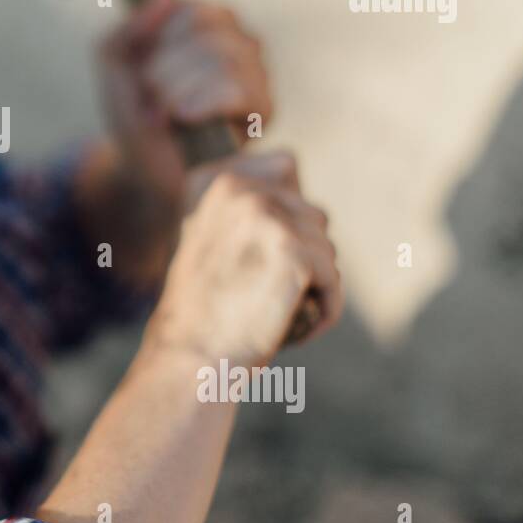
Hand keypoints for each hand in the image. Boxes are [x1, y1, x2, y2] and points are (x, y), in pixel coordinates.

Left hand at [98, 0, 272, 218]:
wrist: (144, 168)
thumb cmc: (132, 113)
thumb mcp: (112, 63)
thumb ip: (127, 27)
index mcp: (206, 22)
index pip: (191, 11)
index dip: (159, 45)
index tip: (142, 74)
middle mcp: (237, 41)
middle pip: (208, 32)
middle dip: (165, 71)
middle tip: (151, 101)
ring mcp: (255, 72)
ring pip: (224, 59)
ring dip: (178, 91)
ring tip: (163, 114)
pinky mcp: (264, 109)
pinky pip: (240, 90)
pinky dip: (202, 104)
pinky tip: (184, 118)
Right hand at [143, 150, 343, 367]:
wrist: (189, 356)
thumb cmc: (202, 309)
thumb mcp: (209, 238)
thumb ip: (244, 209)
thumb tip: (292, 173)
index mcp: (215, 182)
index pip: (286, 166)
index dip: (286, 219)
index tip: (258, 258)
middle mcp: (238, 190)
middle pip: (312, 213)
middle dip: (302, 254)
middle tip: (267, 292)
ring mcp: (266, 218)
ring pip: (326, 246)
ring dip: (313, 283)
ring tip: (278, 310)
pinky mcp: (293, 253)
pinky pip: (333, 280)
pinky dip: (325, 308)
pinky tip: (297, 326)